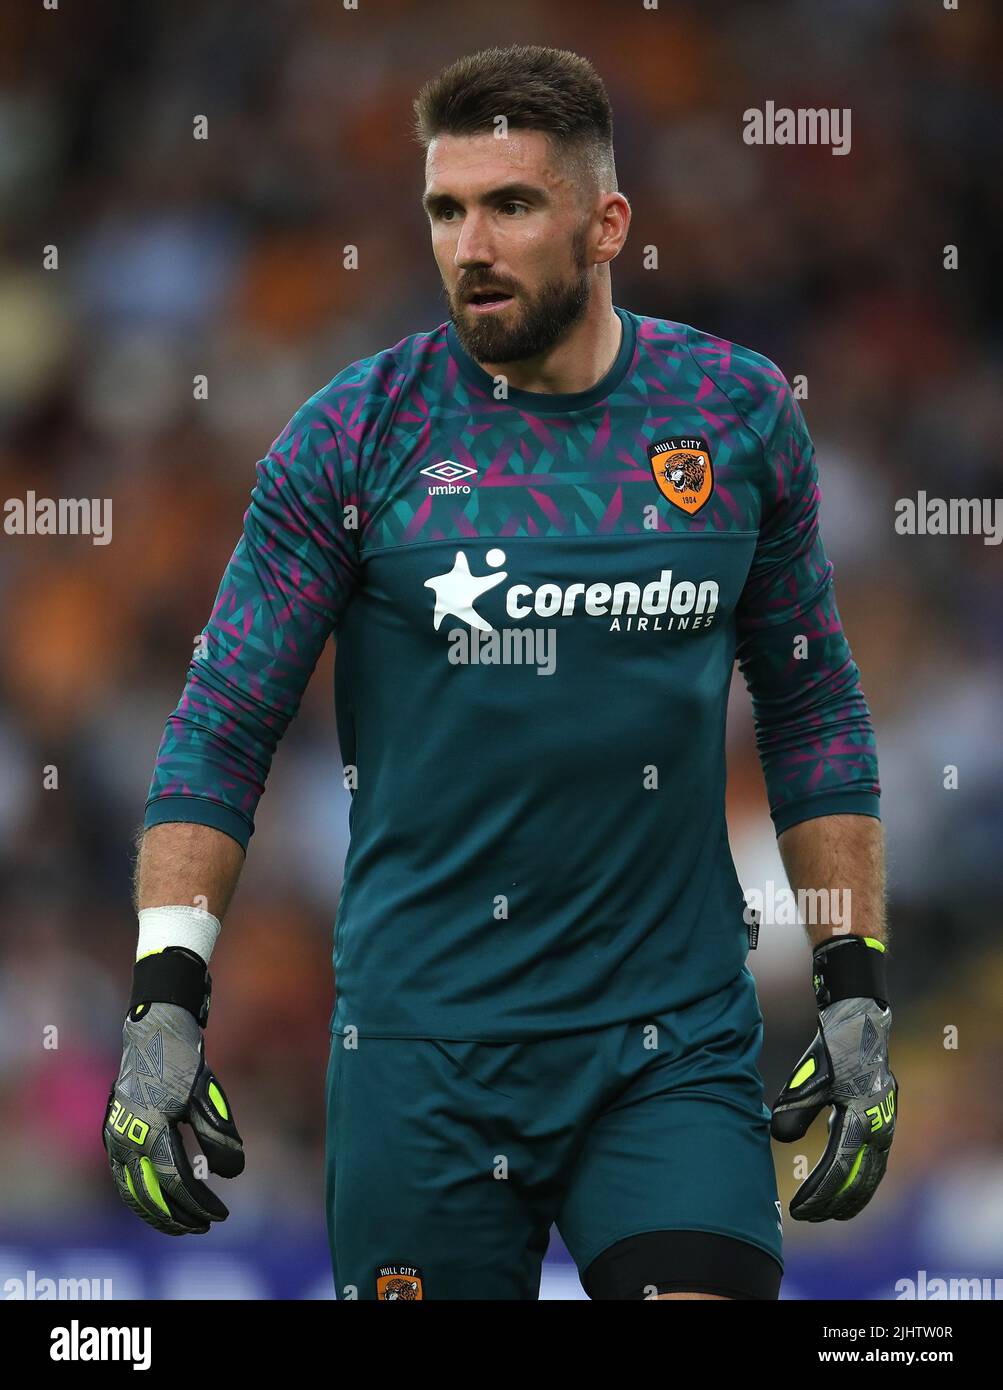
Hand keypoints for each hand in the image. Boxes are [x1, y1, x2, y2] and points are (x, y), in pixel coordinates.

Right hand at [103, 1000, 243, 1234]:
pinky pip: (123, 1180)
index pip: (177, 1182)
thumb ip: (218, 1137)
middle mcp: (127, 1138)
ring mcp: (114, 1139)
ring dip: (157, 1214)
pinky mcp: (110, 1136)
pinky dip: (140, 1198)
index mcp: (152, 1128)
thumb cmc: (183, 1062)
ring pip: (132, 1193)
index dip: (200, 1203)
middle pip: (151, 1196)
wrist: (152, 1033)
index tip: (222, 1214)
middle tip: (205, 1226)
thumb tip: (231, 1174)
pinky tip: (160, 1204)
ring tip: (183, 1225)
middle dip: (179, 1218)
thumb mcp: (207, 1096)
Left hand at [771, 996, 896, 1220]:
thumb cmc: (835, 1050)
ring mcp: (886, 1127)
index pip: (838, 1170)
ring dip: (851, 1198)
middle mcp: (880, 1129)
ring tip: (829, 1215)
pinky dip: (863, 1182)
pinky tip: (848, 1189)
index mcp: (861, 1120)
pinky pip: (876, 1163)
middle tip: (808, 1217)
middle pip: (858, 1181)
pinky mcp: (883, 1122)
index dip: (817, 1194)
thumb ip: (795, 1108)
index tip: (797, 1209)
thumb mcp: (811, 1077)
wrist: (863, 1025)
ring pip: (872, 1176)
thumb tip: (779, 1140)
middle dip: (833, 1203)